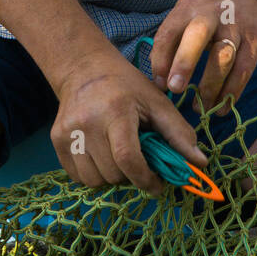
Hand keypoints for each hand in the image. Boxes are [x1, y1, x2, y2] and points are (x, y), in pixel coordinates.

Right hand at [50, 47, 209, 193]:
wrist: (84, 70)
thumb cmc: (126, 87)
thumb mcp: (157, 103)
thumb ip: (179, 134)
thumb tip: (200, 164)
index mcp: (115, 112)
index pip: (128, 159)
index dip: (146, 179)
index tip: (158, 185)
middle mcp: (87, 124)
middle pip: (113, 174)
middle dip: (131, 176)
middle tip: (139, 163)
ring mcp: (68, 133)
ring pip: (94, 181)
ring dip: (112, 178)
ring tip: (119, 158)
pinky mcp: (56, 141)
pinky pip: (78, 177)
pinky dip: (94, 175)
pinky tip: (102, 157)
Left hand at [150, 0, 256, 116]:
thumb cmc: (215, 14)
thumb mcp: (191, 16)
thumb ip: (174, 41)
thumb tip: (159, 78)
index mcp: (189, 6)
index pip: (169, 31)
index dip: (160, 59)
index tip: (159, 84)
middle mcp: (211, 13)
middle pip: (197, 34)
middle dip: (184, 63)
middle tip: (175, 89)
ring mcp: (236, 26)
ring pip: (223, 57)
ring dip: (211, 86)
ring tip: (202, 107)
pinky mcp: (255, 41)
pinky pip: (243, 70)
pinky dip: (232, 92)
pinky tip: (222, 107)